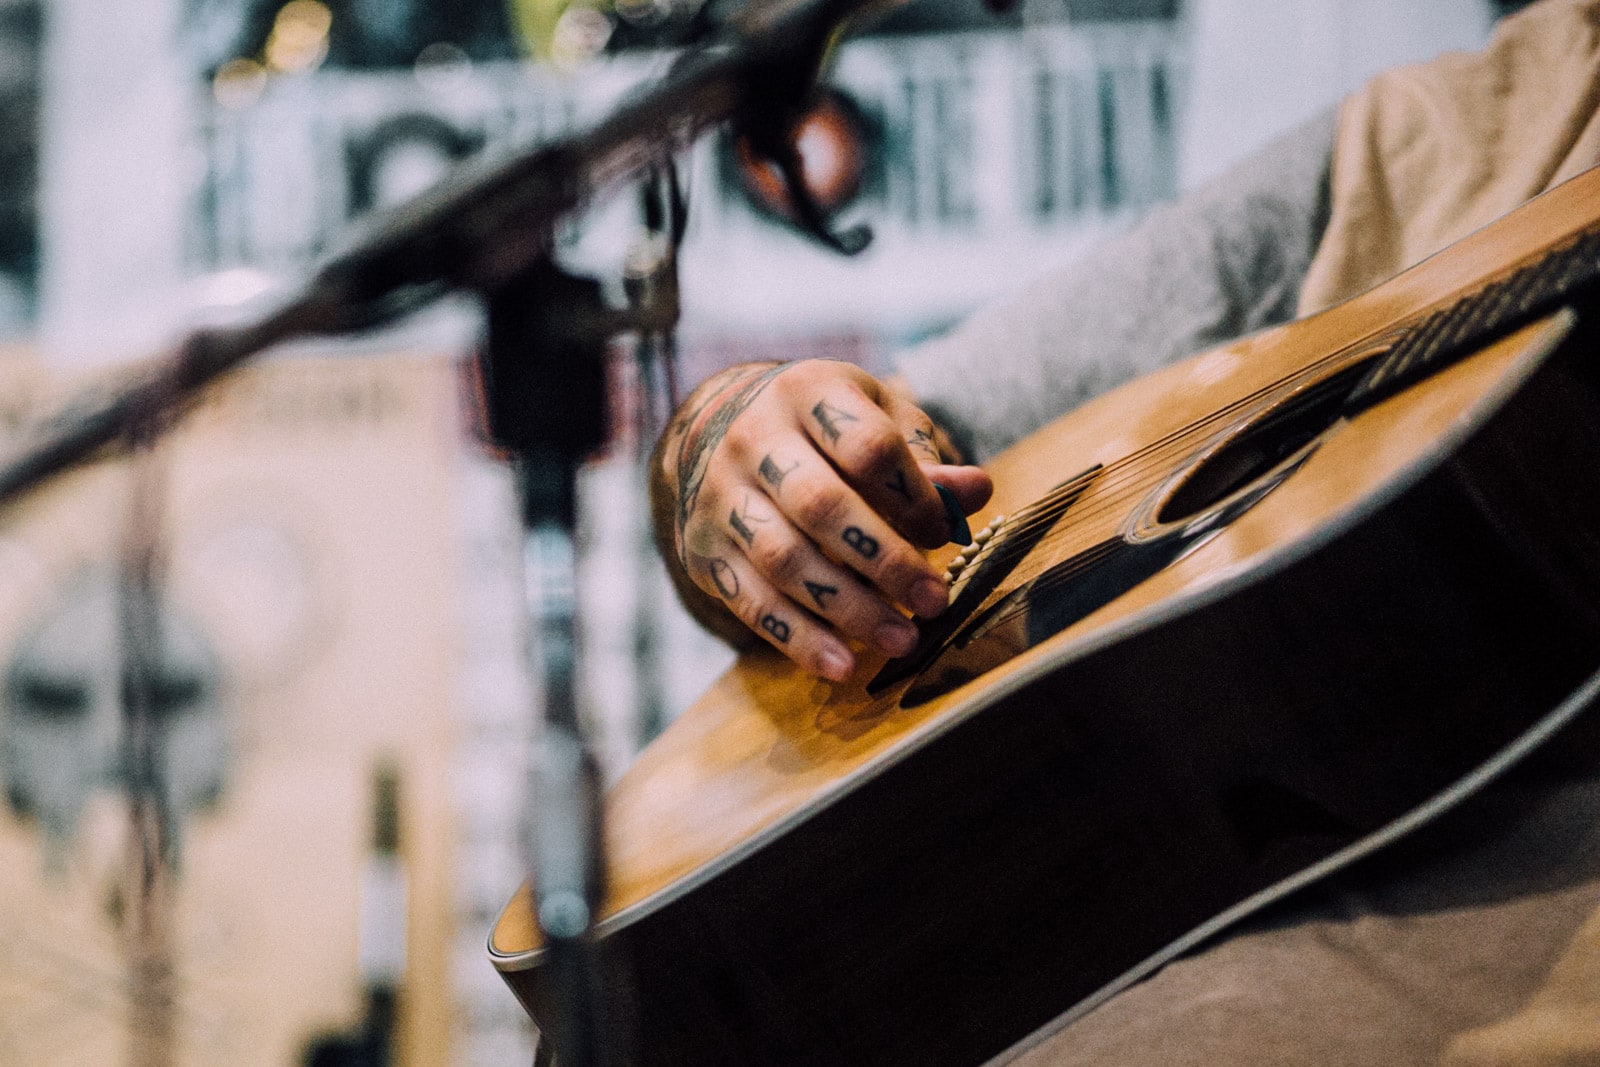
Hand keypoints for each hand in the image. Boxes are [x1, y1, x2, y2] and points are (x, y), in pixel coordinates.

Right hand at [653, 359, 991, 680]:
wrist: (721, 431)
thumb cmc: (822, 432)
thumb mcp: (875, 420)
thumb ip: (922, 461)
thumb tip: (976, 490)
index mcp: (807, 394)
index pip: (865, 446)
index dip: (912, 495)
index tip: (943, 535)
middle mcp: (753, 439)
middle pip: (821, 505)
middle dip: (885, 561)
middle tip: (934, 602)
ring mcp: (719, 494)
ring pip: (784, 558)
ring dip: (848, 608)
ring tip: (900, 640)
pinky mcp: (702, 548)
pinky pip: (750, 601)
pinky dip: (797, 638)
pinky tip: (841, 664)